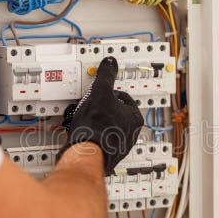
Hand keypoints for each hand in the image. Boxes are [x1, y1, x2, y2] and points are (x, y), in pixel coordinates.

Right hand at [59, 56, 143, 171]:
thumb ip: (106, 75)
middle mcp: (131, 133)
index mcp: (135, 118)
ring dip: (95, 120)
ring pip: (106, 126)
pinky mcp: (107, 154)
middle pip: (114, 112)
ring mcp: (119, 145)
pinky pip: (99, 138)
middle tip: (90, 105)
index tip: (100, 93)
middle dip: (101, 108)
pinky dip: (91, 133)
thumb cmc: (97, 125)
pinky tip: (83, 130)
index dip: (109, 93)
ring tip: (84, 118)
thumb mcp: (100, 91)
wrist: (85, 152)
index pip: (124, 98)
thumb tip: (110, 63)